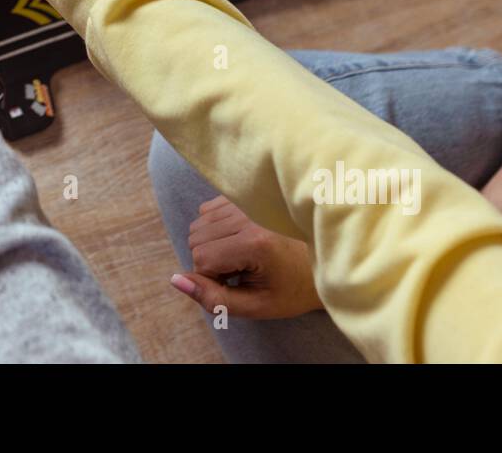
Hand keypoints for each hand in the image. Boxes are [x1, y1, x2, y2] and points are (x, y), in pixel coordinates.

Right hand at [169, 196, 322, 319]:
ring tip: (243, 257)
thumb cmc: (294, 289)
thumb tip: (175, 280)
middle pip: (197, 238)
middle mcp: (249, 214)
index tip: (238, 285)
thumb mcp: (256, 306)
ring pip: (200, 223)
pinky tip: (240, 240)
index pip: (201, 258)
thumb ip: (213, 298)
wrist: (326, 264)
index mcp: (255, 242)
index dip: (213, 279)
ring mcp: (248, 200)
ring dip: (214, 244)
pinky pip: (209, 209)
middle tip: (241, 273)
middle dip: (211, 261)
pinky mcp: (246, 195)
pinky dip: (217, 228)